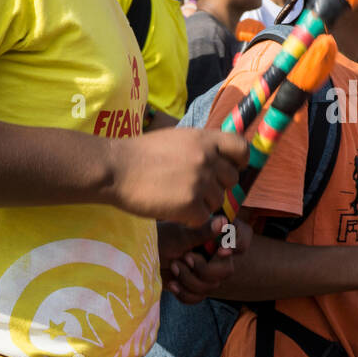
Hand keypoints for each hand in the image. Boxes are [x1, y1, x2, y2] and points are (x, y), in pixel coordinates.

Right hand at [108, 127, 247, 225]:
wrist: (115, 169)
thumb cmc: (142, 154)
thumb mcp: (177, 138)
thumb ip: (202, 146)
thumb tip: (222, 159)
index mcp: (205, 139)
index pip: (242, 148)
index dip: (239, 161)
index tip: (230, 168)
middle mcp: (207, 158)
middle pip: (232, 180)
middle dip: (217, 186)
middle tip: (194, 188)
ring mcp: (200, 182)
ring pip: (218, 201)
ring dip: (202, 203)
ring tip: (177, 197)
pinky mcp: (190, 205)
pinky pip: (203, 218)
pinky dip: (190, 218)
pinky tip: (172, 209)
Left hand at [160, 216, 251, 303]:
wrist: (139, 256)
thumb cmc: (160, 238)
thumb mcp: (180, 234)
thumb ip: (203, 231)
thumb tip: (223, 221)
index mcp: (216, 235)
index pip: (243, 238)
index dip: (239, 244)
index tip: (222, 250)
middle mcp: (215, 254)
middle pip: (227, 271)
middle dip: (203, 269)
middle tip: (184, 258)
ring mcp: (206, 271)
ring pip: (211, 287)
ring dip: (188, 279)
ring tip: (173, 266)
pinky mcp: (194, 286)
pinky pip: (199, 297)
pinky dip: (184, 293)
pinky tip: (172, 284)